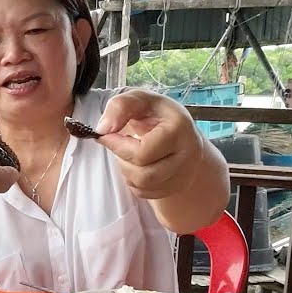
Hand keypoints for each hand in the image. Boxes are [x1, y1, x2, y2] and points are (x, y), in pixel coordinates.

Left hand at [94, 89, 208, 199]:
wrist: (178, 130)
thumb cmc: (156, 114)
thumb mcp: (139, 99)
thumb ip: (119, 107)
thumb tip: (103, 129)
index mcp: (179, 129)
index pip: (143, 152)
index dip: (118, 146)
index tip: (107, 136)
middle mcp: (188, 155)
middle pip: (144, 175)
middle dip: (122, 160)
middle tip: (120, 144)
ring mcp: (184, 174)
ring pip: (143, 186)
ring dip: (126, 171)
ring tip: (129, 153)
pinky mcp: (176, 187)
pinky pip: (145, 193)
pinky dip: (133, 181)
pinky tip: (137, 164)